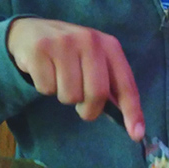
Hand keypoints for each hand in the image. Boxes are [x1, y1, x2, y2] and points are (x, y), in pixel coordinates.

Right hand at [6, 18, 144, 140]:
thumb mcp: (94, 62)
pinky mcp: (40, 49)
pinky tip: (45, 71)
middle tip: (81, 106)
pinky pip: (47, 89)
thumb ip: (110, 85)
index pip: (125, 84)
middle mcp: (89, 41)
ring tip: (60, 79)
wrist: (31, 32)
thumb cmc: (69, 54)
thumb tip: (130, 123)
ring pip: (70, 95)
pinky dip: (45, 88)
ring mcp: (64, 43)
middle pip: (97, 94)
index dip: (132, 111)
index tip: (136, 135)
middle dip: (89, 110)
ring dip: (64, 96)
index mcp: (109, 46)